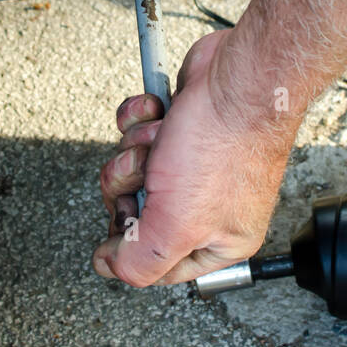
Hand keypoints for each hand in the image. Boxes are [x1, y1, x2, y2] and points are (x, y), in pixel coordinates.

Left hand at [93, 30, 294, 286]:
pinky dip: (140, 118)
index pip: (157, 267)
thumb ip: (140, 262)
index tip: (123, 224)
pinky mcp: (177, 126)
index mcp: (219, 241)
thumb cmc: (222, 148)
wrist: (236, 78)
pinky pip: (133, 130)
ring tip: (165, 139)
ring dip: (137, 149)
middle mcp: (207, 205)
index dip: (130, 246)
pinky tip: (161, 113)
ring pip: (130, 168)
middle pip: (135, 213)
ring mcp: (191, 164)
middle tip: (151, 174)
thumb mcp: (175, 226)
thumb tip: (110, 268)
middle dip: (131, 186)